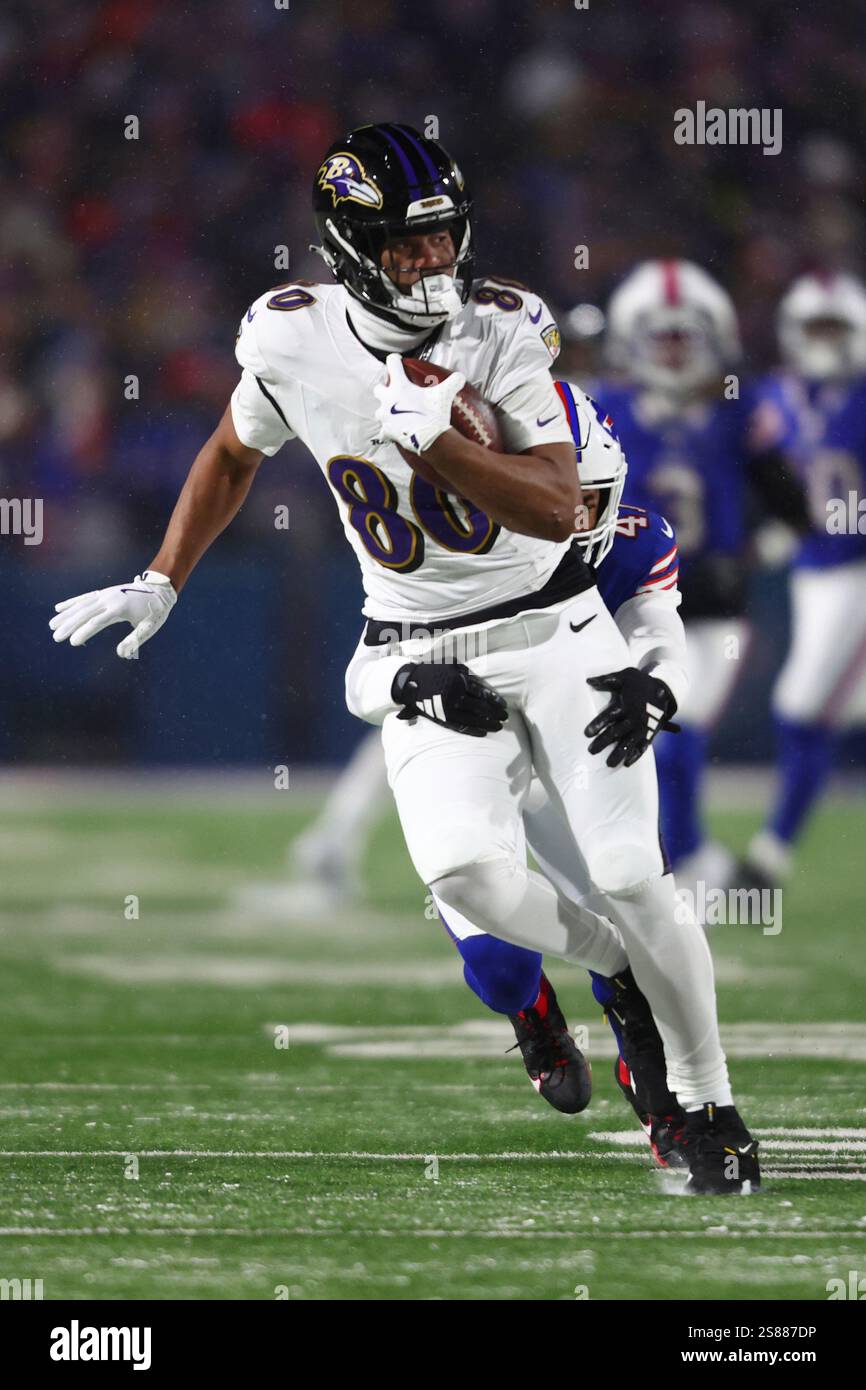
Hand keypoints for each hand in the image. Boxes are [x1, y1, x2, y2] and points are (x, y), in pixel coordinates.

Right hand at [50, 570, 176, 658]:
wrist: (159, 590)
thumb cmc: (155, 612)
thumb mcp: (149, 628)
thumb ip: (134, 640)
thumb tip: (121, 654)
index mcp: (120, 609)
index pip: (98, 622)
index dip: (84, 632)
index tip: (73, 642)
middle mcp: (109, 600)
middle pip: (85, 613)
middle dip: (69, 626)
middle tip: (56, 637)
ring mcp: (105, 595)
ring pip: (82, 605)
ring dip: (66, 615)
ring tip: (52, 625)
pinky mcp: (104, 593)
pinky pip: (85, 598)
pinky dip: (71, 602)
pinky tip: (58, 608)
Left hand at [374, 353, 465, 453]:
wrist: (429, 439)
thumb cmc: (434, 414)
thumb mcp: (444, 395)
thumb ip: (452, 382)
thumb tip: (460, 376)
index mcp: (399, 386)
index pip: (392, 364)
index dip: (395, 360)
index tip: (397, 361)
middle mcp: (388, 399)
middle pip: (378, 388)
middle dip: (384, 389)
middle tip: (394, 392)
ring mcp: (385, 416)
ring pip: (378, 411)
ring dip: (385, 411)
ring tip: (395, 414)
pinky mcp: (386, 431)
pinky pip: (384, 431)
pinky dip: (389, 431)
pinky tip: (396, 431)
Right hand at [392, 662, 506, 737]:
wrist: (410, 683)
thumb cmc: (432, 671)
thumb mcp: (450, 664)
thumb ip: (466, 672)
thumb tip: (482, 681)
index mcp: (458, 682)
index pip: (481, 692)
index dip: (494, 700)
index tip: (503, 705)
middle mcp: (455, 696)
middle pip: (480, 707)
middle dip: (495, 713)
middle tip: (505, 717)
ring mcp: (448, 709)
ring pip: (473, 718)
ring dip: (488, 723)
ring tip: (499, 726)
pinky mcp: (442, 718)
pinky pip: (460, 726)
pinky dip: (472, 730)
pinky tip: (483, 733)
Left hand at [585, 666, 678, 767]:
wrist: (665, 688)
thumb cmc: (641, 683)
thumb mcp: (625, 676)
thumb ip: (607, 680)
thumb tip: (589, 680)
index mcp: (624, 705)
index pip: (608, 716)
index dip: (598, 724)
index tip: (587, 734)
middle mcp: (633, 718)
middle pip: (615, 732)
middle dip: (603, 742)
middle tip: (591, 751)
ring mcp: (642, 727)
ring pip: (628, 743)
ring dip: (618, 753)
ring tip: (609, 764)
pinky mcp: (650, 733)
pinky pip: (643, 746)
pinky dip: (636, 755)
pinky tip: (627, 763)